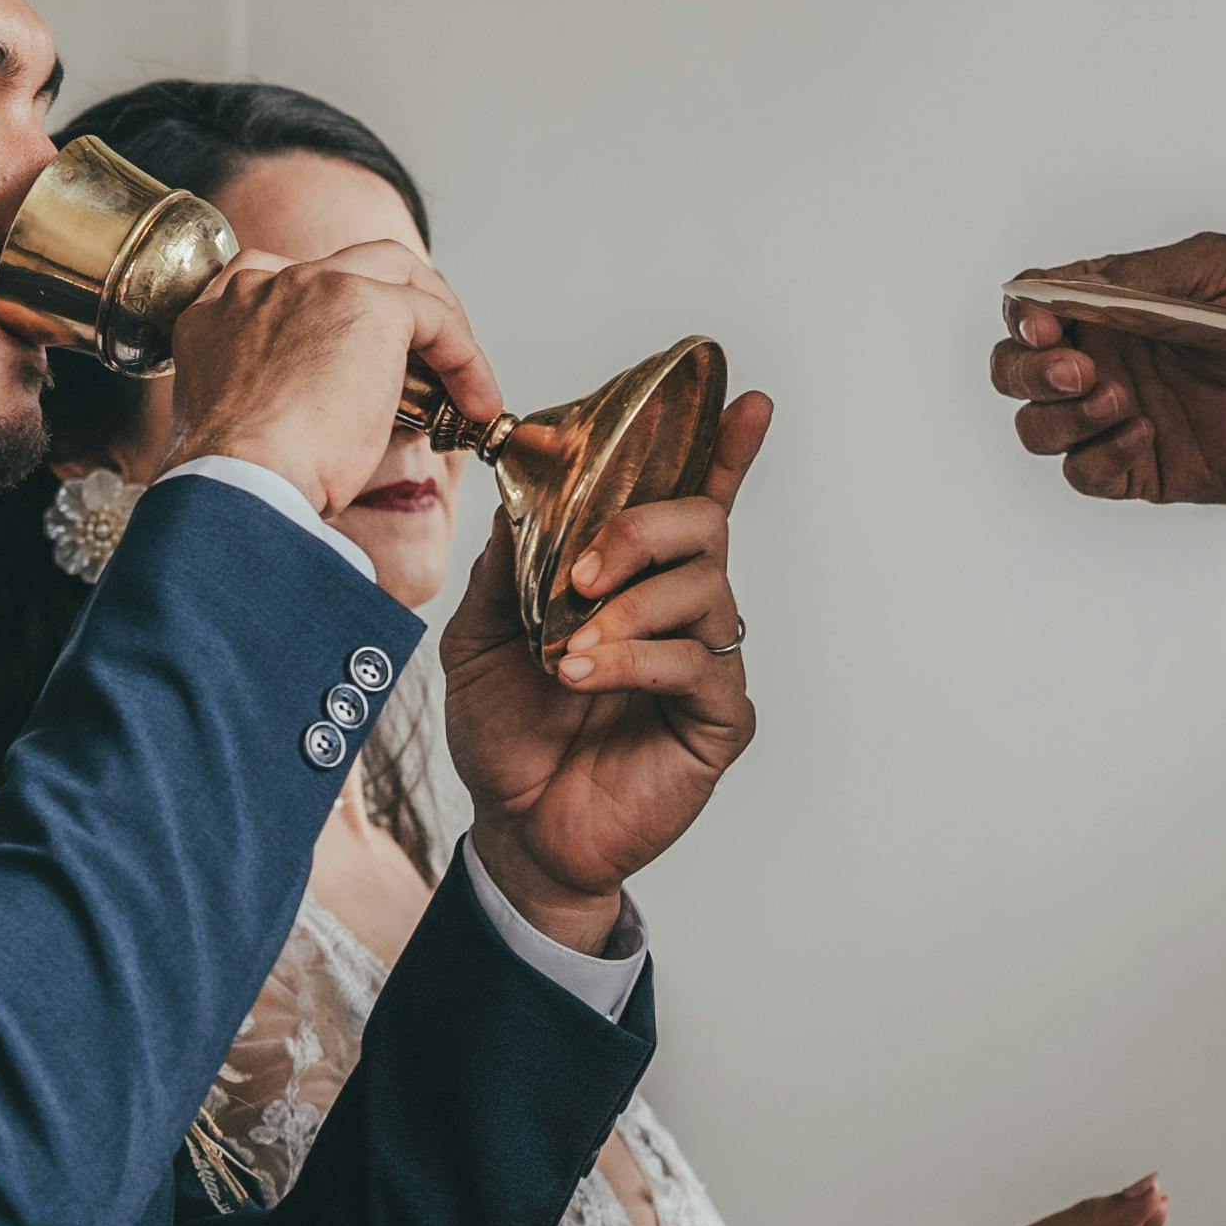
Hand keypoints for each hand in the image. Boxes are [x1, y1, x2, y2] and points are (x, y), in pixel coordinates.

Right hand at [166, 242, 504, 518]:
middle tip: (422, 359)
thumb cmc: (238, 479)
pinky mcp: (366, 305)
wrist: (241, 485)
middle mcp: (259, 284)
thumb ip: (264, 393)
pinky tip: (476, 400)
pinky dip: (465, 357)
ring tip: (461, 375)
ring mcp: (312, 285)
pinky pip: (433, 317)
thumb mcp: (235, 424)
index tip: (354, 357)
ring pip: (395, 273)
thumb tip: (316, 416)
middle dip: (393, 303)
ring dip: (436, 319)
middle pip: (345, 267)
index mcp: (216, 310)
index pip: (284, 284)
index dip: (327, 314)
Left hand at [444, 391, 773, 953]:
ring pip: (702, 588)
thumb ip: (505, 565)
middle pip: (703, 523)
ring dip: (626, 607)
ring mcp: (706, 659)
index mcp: (632, 576)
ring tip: (567, 650)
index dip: (723, 448)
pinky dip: (636, 658)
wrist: (514, 826)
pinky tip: (584, 675)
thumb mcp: (479, 633)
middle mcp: (681, 606)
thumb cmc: (506, 730)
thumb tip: (521, 497)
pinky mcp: (718, 717)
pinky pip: (696, 662)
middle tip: (580, 571)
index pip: (688, 497)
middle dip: (640, 529)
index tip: (746, 399)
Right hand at [990, 235, 1225, 503]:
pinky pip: (1082, 474)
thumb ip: (1141, 274)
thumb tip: (1071, 285)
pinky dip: (1097, 457)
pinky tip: (1144, 433)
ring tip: (1120, 400)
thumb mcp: (1218, 268)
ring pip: (1036, 427)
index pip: (1031, 308)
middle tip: (1079, 371)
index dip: (1023, 316)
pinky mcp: (1138, 467)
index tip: (1046, 324)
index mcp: (1109, 308)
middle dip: (1029, 371)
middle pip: (1015, 372)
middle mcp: (1102, 361)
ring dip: (1060, 415)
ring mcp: (1115, 417)